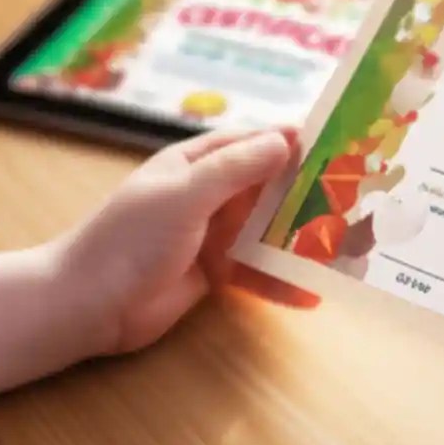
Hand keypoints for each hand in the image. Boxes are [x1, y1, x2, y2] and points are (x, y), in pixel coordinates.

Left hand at [55, 128, 320, 356]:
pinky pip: (257, 272)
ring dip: (301, 239)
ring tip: (346, 247)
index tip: (338, 143)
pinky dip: (282, 281)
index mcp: (195, 163)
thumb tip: (286, 140)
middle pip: (268, 187)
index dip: (292, 141)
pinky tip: (312, 294)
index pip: (252, 142)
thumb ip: (236, 169)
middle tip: (356, 199)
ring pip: (268, 230)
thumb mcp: (185, 194)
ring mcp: (212, 234)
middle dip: (307, 193)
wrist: (87, 304)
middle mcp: (208, 194)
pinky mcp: (214, 273)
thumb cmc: (130, 239)